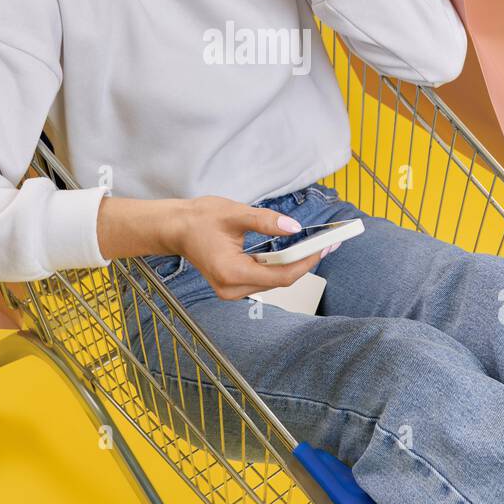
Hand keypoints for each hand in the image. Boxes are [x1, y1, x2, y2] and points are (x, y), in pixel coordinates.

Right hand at [170, 195, 329, 300]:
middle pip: (279, 281)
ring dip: (293, 265)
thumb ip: (266, 221)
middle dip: (303, 263)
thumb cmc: (200, 219)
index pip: (279, 275)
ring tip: (314, 247)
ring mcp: (231, 290)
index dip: (305, 263)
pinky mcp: (233, 286)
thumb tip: (294, 227)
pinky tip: (292, 253)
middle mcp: (231, 288)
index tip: (323, 247)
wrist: (176, 228)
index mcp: (231, 271)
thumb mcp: (235, 213)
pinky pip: (263, 279)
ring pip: (273, 282)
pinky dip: (279, 266)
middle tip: (326, 244)